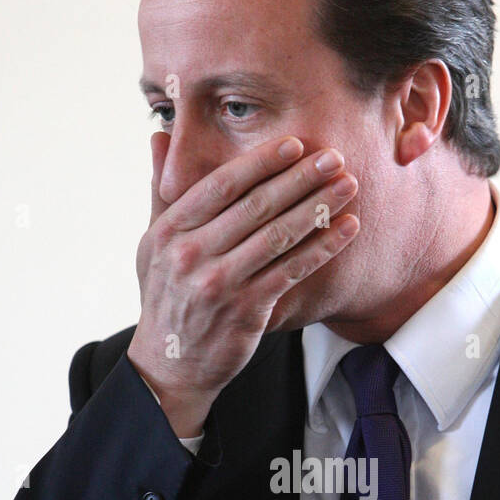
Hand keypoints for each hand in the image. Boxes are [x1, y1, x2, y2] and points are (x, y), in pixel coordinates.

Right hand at [127, 131, 358, 435]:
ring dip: (317, 207)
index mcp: (169, 231)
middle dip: (300, 178)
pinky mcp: (245, 311)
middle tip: (334, 156)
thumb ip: (161, 191)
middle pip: (255, 207)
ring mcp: (219, 284)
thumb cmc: (167, 296)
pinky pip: (291, 272)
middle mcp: (191, 254)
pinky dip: (321, 248)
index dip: (261, 162)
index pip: (221, 186)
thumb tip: (158, 135)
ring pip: (278, 236)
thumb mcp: (152, 244)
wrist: (169, 364)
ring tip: (347, 186)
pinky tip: (345, 230)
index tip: (295, 144)